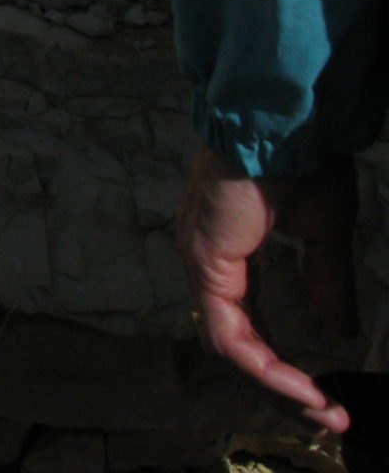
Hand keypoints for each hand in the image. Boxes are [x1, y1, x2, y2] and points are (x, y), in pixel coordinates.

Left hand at [177, 144, 357, 433]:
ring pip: (229, 349)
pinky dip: (263, 367)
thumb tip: (339, 329)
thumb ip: (327, 280)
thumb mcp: (325, 231)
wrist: (283, 120)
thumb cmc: (300, 159)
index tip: (326, 396)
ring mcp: (199, 260)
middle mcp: (206, 261)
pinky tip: (300, 387)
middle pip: (235, 345)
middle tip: (328, 417)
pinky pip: (227, 333)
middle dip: (282, 388)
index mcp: (227, 253)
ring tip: (321, 410)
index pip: (248, 325)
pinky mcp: (204, 260)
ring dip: (276, 386)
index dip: (283, 365)